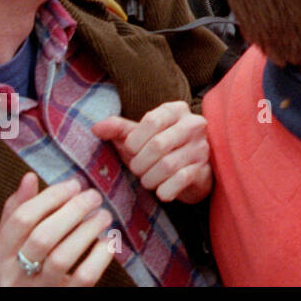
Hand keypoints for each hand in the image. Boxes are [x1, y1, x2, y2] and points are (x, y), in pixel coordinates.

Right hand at [0, 174, 115, 286]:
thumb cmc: (24, 272)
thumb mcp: (10, 248)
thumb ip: (17, 213)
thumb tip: (28, 177)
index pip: (20, 220)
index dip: (50, 197)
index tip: (74, 184)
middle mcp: (12, 279)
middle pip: (43, 236)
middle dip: (73, 210)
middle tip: (93, 196)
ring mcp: (38, 293)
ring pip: (63, 257)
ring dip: (88, 229)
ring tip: (103, 215)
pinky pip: (85, 276)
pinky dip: (100, 255)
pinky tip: (107, 241)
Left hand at [91, 100, 212, 203]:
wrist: (190, 171)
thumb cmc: (160, 149)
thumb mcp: (138, 137)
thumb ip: (118, 130)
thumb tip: (96, 128)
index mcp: (176, 110)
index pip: (153, 120)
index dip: (135, 140)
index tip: (131, 150)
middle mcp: (193, 125)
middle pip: (158, 145)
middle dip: (140, 163)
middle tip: (137, 169)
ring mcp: (201, 147)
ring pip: (167, 165)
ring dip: (150, 178)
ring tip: (148, 179)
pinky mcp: (204, 169)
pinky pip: (180, 180)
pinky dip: (164, 190)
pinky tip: (161, 190)